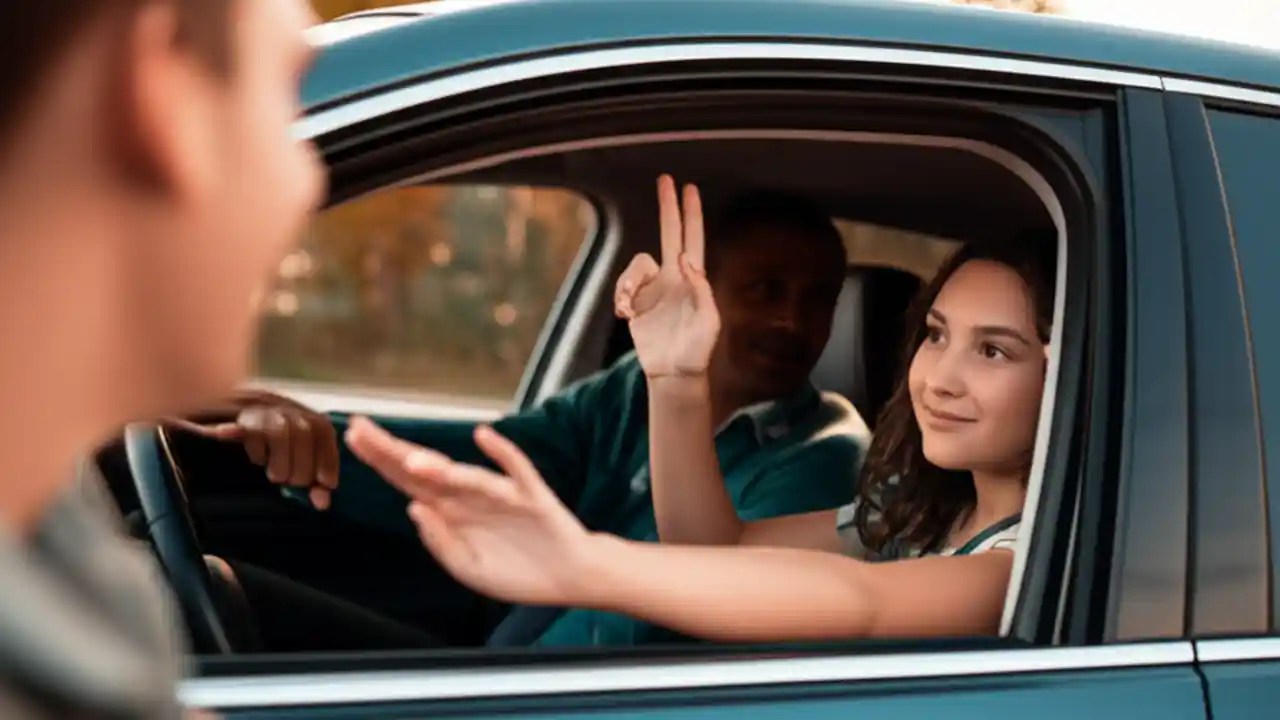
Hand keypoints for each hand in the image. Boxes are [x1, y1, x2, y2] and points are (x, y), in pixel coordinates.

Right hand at [165, 390, 338, 508]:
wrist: (206, 417)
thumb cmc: (254, 444)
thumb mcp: (285, 456)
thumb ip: (306, 474)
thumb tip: (322, 502)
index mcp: (298, 412)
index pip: (323, 430)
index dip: (328, 459)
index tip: (327, 485)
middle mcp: (282, 405)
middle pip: (306, 431)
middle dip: (305, 466)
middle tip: (291, 482)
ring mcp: (258, 406)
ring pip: (282, 431)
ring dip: (283, 461)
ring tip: (275, 476)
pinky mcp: (234, 415)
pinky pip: (251, 431)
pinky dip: (258, 450)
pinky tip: (256, 459)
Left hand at [343, 416, 600, 606]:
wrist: (569, 577)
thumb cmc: (518, 571)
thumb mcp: (469, 569)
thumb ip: (441, 542)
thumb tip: (414, 509)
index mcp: (451, 512)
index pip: (408, 481)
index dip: (381, 460)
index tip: (353, 436)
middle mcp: (470, 496)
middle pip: (426, 469)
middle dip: (393, 450)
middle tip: (361, 428)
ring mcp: (501, 493)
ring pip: (465, 475)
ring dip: (441, 467)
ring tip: (413, 461)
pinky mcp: (533, 496)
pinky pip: (516, 471)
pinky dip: (502, 453)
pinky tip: (485, 437)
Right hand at [615, 175, 720, 377]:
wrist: (674, 373)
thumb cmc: (698, 350)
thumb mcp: (709, 320)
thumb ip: (701, 288)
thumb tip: (687, 260)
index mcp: (693, 279)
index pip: (693, 239)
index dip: (691, 214)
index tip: (689, 189)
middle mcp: (672, 278)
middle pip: (668, 233)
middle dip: (667, 207)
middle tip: (665, 179)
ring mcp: (652, 290)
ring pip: (636, 264)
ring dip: (628, 281)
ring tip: (627, 305)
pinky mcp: (635, 304)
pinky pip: (622, 287)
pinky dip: (619, 297)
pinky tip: (625, 315)